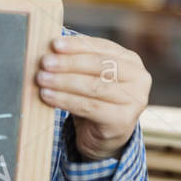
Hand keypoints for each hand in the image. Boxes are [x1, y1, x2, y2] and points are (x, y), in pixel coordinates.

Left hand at [36, 35, 150, 159]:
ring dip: (64, 82)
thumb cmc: (93, 98)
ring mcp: (135, 101)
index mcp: (131, 61)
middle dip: (68, 63)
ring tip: (42, 79)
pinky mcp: (123, 120)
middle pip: (100, 66)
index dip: (77, 45)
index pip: (102, 47)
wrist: (103, 135)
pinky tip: (47, 96)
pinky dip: (65, 100)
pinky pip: (89, 107)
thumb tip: (49, 48)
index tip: (54, 44)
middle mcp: (139, 79)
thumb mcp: (88, 76)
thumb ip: (76, 60)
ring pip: (94, 87)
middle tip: (44, 62)